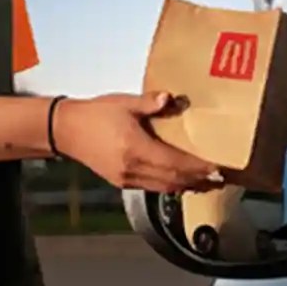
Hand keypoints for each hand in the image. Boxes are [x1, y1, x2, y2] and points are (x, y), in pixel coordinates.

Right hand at [52, 91, 224, 193]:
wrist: (66, 131)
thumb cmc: (96, 114)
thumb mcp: (124, 103)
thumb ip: (149, 103)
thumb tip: (171, 98)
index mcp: (135, 149)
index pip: (174, 163)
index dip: (197, 168)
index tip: (217, 168)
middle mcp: (133, 169)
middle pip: (173, 180)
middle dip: (198, 180)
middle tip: (220, 178)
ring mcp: (127, 178)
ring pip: (164, 187)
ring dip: (187, 186)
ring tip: (207, 183)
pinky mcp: (121, 182)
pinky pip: (152, 187)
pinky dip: (171, 186)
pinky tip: (181, 182)